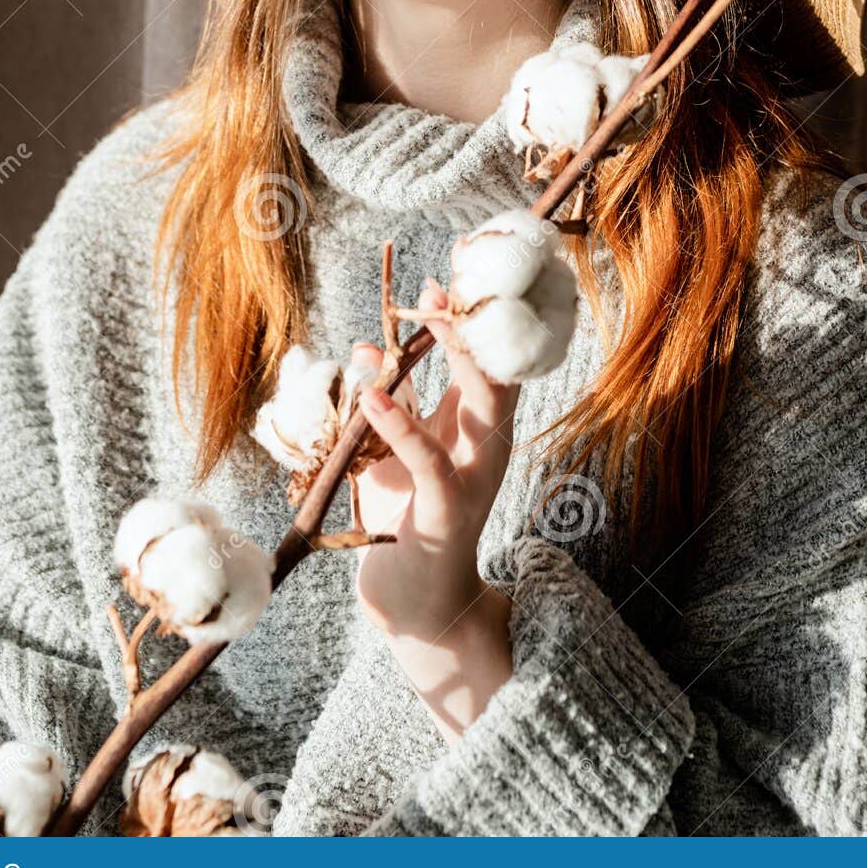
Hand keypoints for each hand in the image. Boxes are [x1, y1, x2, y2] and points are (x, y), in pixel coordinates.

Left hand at [350, 279, 517, 739]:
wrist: (414, 603)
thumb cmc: (404, 519)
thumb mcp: (390, 447)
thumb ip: (386, 398)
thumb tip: (367, 346)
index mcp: (476, 422)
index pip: (486, 353)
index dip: (472, 311)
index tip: (452, 264)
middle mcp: (488, 442)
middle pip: (499, 365)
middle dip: (479, 319)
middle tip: (455, 276)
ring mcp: (476, 474)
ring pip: (483, 403)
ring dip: (457, 357)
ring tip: (430, 317)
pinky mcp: (449, 509)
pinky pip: (428, 458)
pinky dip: (400, 423)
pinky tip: (372, 396)